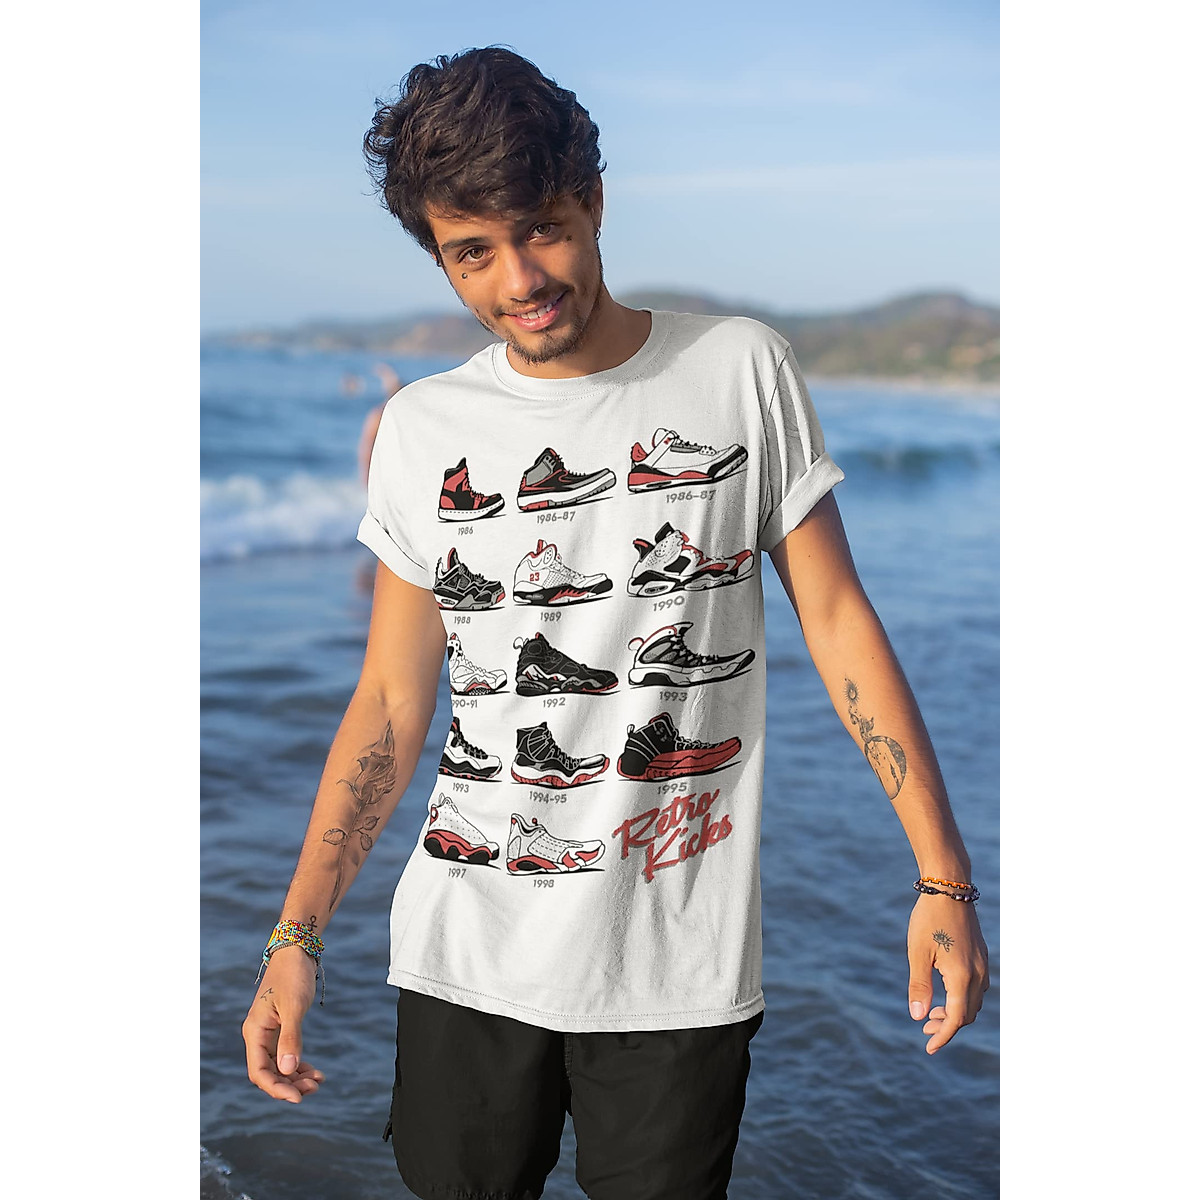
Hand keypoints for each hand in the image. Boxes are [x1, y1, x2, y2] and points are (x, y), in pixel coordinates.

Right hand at [242, 945, 325, 1102]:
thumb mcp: (294, 1007)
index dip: (277, 1088)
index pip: (259, 1072)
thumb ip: (290, 1038)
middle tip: (314, 1089)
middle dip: (289, 1085)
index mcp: (254, 1031)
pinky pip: (285, 1055)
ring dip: (296, 1077)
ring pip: (278, 1066)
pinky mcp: (280, 1028)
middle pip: (268, 1073)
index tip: (298, 1098)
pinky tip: (315, 1071)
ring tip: (318, 1082)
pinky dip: (298, 1065)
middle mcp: (257, 1035)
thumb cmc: (293, 975)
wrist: (296, 950)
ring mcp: (268, 1032)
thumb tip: (288, 1070)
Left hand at [907, 892, 989, 1053]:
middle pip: (968, 1015)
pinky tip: (944, 993)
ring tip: (932, 1013)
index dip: (943, 1037)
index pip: (956, 1019)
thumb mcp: (917, 953)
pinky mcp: (981, 956)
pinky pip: (976, 988)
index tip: (929, 1049)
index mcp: (962, 976)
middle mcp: (978, 974)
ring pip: (974, 1002)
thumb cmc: (928, 919)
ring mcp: (982, 964)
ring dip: (956, 1013)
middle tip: (924, 1029)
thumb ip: (919, 986)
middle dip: (948, 1027)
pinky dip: (962, 998)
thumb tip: (918, 1017)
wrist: (949, 889)